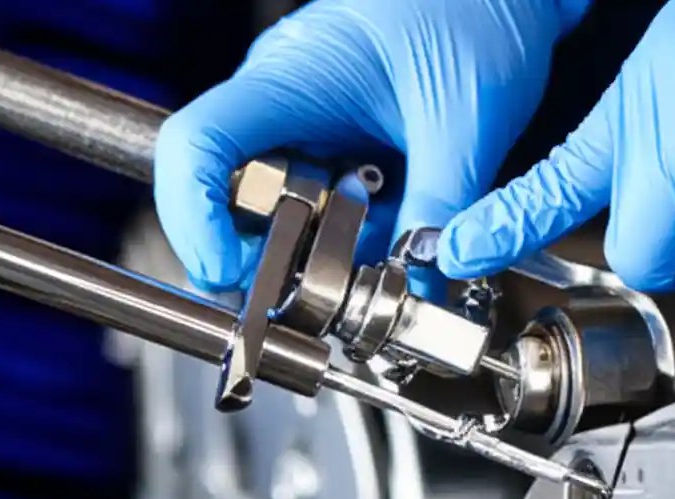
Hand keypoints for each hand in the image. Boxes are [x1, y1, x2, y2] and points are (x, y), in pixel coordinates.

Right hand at [154, 0, 587, 295]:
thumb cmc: (480, 12)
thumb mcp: (464, 126)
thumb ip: (438, 212)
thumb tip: (419, 282)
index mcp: (291, 78)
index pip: (196, 147)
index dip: (193, 220)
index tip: (227, 273)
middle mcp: (285, 97)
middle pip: (238, 195)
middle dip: (279, 256)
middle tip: (330, 295)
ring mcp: (310, 117)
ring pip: (291, 207)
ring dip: (331, 248)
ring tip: (384, 264)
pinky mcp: (342, 135)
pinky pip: (332, 198)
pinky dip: (360, 230)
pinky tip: (400, 235)